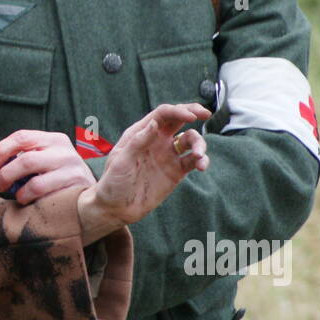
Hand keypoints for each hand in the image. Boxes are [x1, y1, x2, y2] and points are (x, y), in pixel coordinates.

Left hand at [0, 130, 94, 204]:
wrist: (99, 194)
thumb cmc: (61, 179)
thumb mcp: (47, 161)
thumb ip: (25, 158)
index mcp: (54, 139)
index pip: (21, 137)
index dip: (0, 151)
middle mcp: (64, 149)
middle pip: (24, 157)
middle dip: (4, 172)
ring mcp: (71, 167)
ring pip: (32, 174)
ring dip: (13, 184)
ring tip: (9, 192)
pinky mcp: (74, 184)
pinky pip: (41, 189)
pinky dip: (26, 195)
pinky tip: (24, 200)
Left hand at [76, 103, 210, 244]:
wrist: (117, 209)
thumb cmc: (113, 182)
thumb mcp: (122, 161)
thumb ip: (139, 142)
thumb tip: (155, 123)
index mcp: (141, 133)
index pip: (162, 115)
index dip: (178, 111)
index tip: (191, 116)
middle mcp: (156, 140)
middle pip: (178, 119)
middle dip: (193, 112)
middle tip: (205, 114)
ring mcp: (167, 155)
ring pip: (190, 140)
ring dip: (199, 143)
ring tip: (200, 156)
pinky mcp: (176, 171)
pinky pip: (193, 160)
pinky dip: (201, 160)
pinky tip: (202, 165)